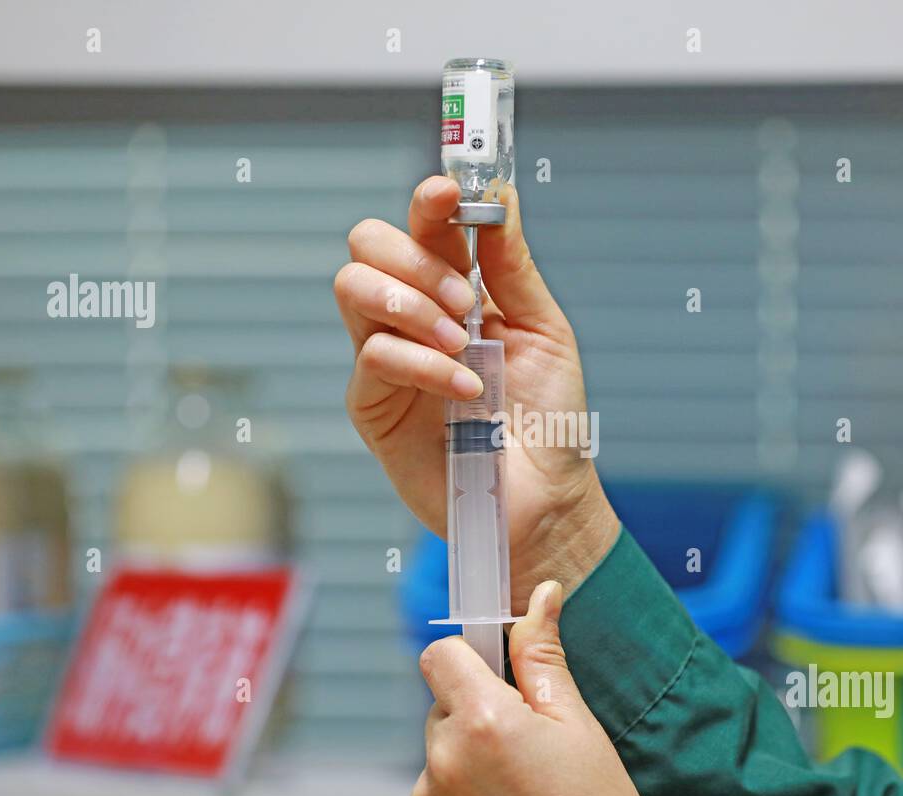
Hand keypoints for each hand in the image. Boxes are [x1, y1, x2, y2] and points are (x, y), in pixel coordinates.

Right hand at [333, 178, 619, 605]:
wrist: (544, 496)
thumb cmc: (548, 419)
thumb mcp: (545, 331)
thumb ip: (513, 268)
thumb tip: (496, 195)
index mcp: (456, 289)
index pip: (422, 227)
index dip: (428, 201)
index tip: (447, 192)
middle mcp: (414, 316)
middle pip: (367, 245)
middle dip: (413, 258)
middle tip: (462, 300)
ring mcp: (387, 359)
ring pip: (354, 289)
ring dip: (411, 305)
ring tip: (462, 345)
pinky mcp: (372, 404)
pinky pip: (375, 357)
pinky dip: (423, 365)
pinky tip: (464, 391)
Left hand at [402, 581, 663, 795]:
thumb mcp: (579, 728)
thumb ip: (544, 658)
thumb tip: (542, 596)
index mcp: (483, 721)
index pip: (439, 655)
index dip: (468, 662)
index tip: (496, 682)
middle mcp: (442, 763)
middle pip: (442, 712)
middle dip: (475, 722)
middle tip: (526, 756)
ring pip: (437, 762)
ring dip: (465, 771)